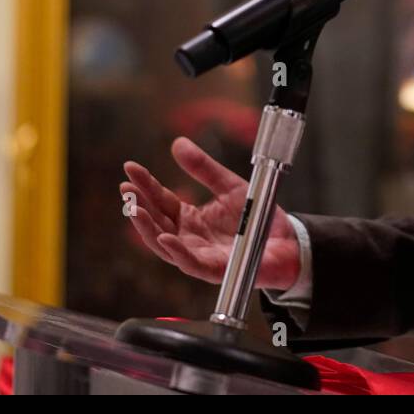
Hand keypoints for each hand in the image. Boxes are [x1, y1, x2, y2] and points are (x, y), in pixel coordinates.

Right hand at [120, 136, 301, 290]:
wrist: (287, 241)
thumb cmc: (258, 218)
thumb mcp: (229, 185)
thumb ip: (204, 168)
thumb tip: (178, 143)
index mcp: (190, 219)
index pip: (161, 200)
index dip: (145, 185)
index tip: (130, 168)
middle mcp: (190, 238)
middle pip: (157, 222)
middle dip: (139, 205)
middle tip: (126, 188)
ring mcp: (200, 255)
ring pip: (165, 246)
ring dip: (147, 228)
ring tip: (133, 210)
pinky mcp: (215, 270)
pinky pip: (190, 263)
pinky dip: (176, 251)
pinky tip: (165, 236)